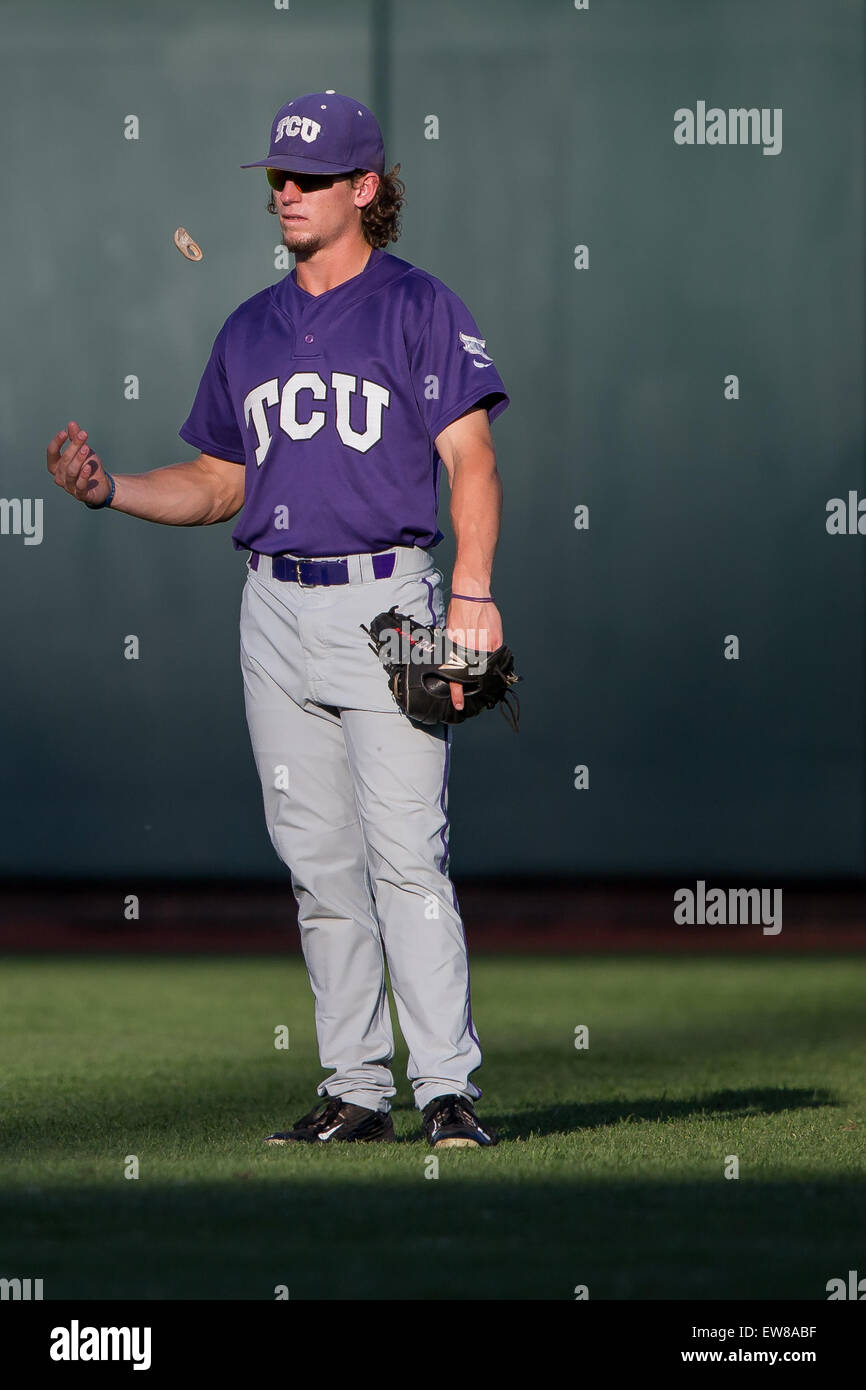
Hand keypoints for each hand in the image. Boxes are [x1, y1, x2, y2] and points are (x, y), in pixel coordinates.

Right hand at [46, 419, 110, 505]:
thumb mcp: (83, 451)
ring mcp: (69, 487)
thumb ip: (75, 439)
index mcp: (56, 466)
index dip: (56, 443)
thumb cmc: (88, 467)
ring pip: (71, 472)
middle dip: (74, 447)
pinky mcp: (81, 495)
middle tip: (84, 435)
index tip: (64, 432)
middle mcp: (60, 477)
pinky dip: (83, 476)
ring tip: (86, 448)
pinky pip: (80, 485)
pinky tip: (88, 467)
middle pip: (64, 460)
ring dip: (78, 459)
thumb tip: (71, 423)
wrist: (103, 485)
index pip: (51, 453)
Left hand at [445, 596, 502, 710]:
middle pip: (474, 674)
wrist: (471, 595)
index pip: (457, 677)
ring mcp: (486, 646)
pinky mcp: (496, 640)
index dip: (458, 693)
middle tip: (471, 679)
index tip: (459, 704)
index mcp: (458, 650)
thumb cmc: (459, 611)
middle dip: (472, 680)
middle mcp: (472, 650)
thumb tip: (456, 661)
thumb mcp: (451, 634)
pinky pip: (496, 654)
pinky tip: (489, 648)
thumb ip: (455, 649)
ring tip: (481, 657)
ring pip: (486, 666)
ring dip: (483, 666)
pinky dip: (492, 655)